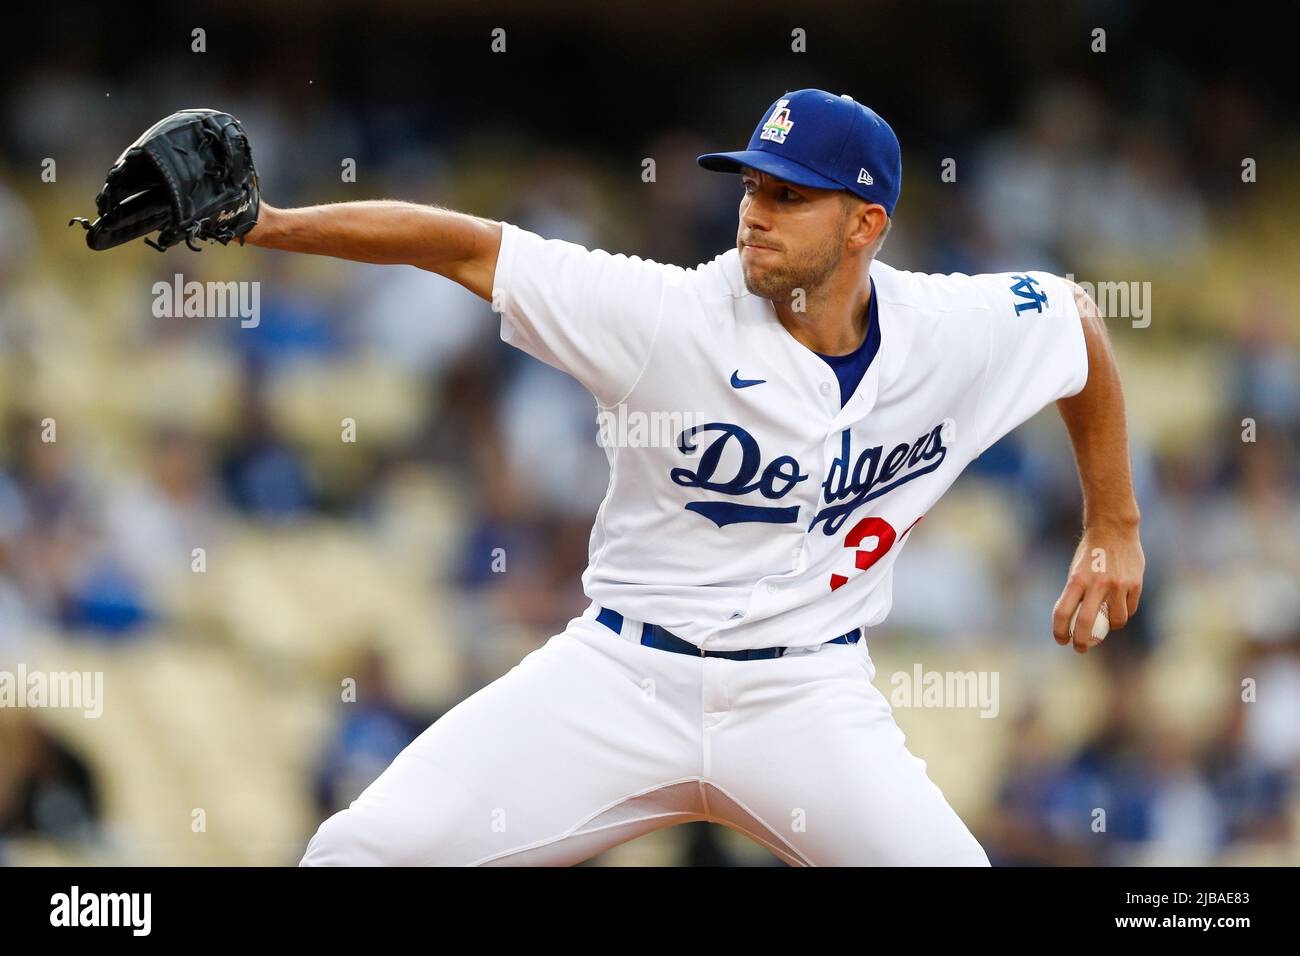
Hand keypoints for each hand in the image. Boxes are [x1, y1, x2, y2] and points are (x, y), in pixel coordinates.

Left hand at [1051, 520, 1143, 653]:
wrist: (1113, 530)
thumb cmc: (1090, 554)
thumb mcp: (1076, 571)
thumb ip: (1075, 595)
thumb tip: (1074, 625)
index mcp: (1076, 579)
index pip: (1063, 612)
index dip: (1060, 631)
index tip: (1062, 640)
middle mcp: (1097, 583)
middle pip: (1088, 623)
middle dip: (1082, 641)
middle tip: (1080, 648)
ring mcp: (1118, 585)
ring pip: (1116, 621)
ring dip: (1109, 626)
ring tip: (1106, 619)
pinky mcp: (1135, 584)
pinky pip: (1130, 609)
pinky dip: (1124, 612)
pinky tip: (1119, 604)